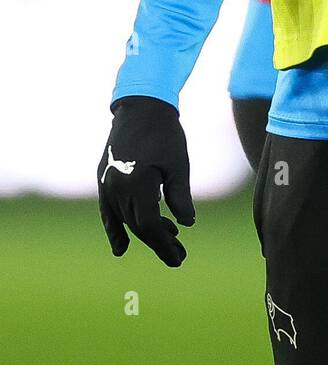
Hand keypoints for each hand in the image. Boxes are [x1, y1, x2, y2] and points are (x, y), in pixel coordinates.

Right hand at [97, 96, 194, 265]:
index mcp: (137, 183)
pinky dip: (114, 229)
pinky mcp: (104, 179)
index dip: (164, 244)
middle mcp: (117, 187)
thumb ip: (180, 196)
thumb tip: (187, 225)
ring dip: (144, 233)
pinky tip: (120, 248)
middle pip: (136, 226)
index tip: (179, 256)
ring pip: (124, 219)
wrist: (141, 107)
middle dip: (158, 243)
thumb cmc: (164, 134)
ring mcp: (107, 183)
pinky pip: (107, 211)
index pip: (149, 225)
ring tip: (169, 238)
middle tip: (179, 255)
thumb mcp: (178, 164)